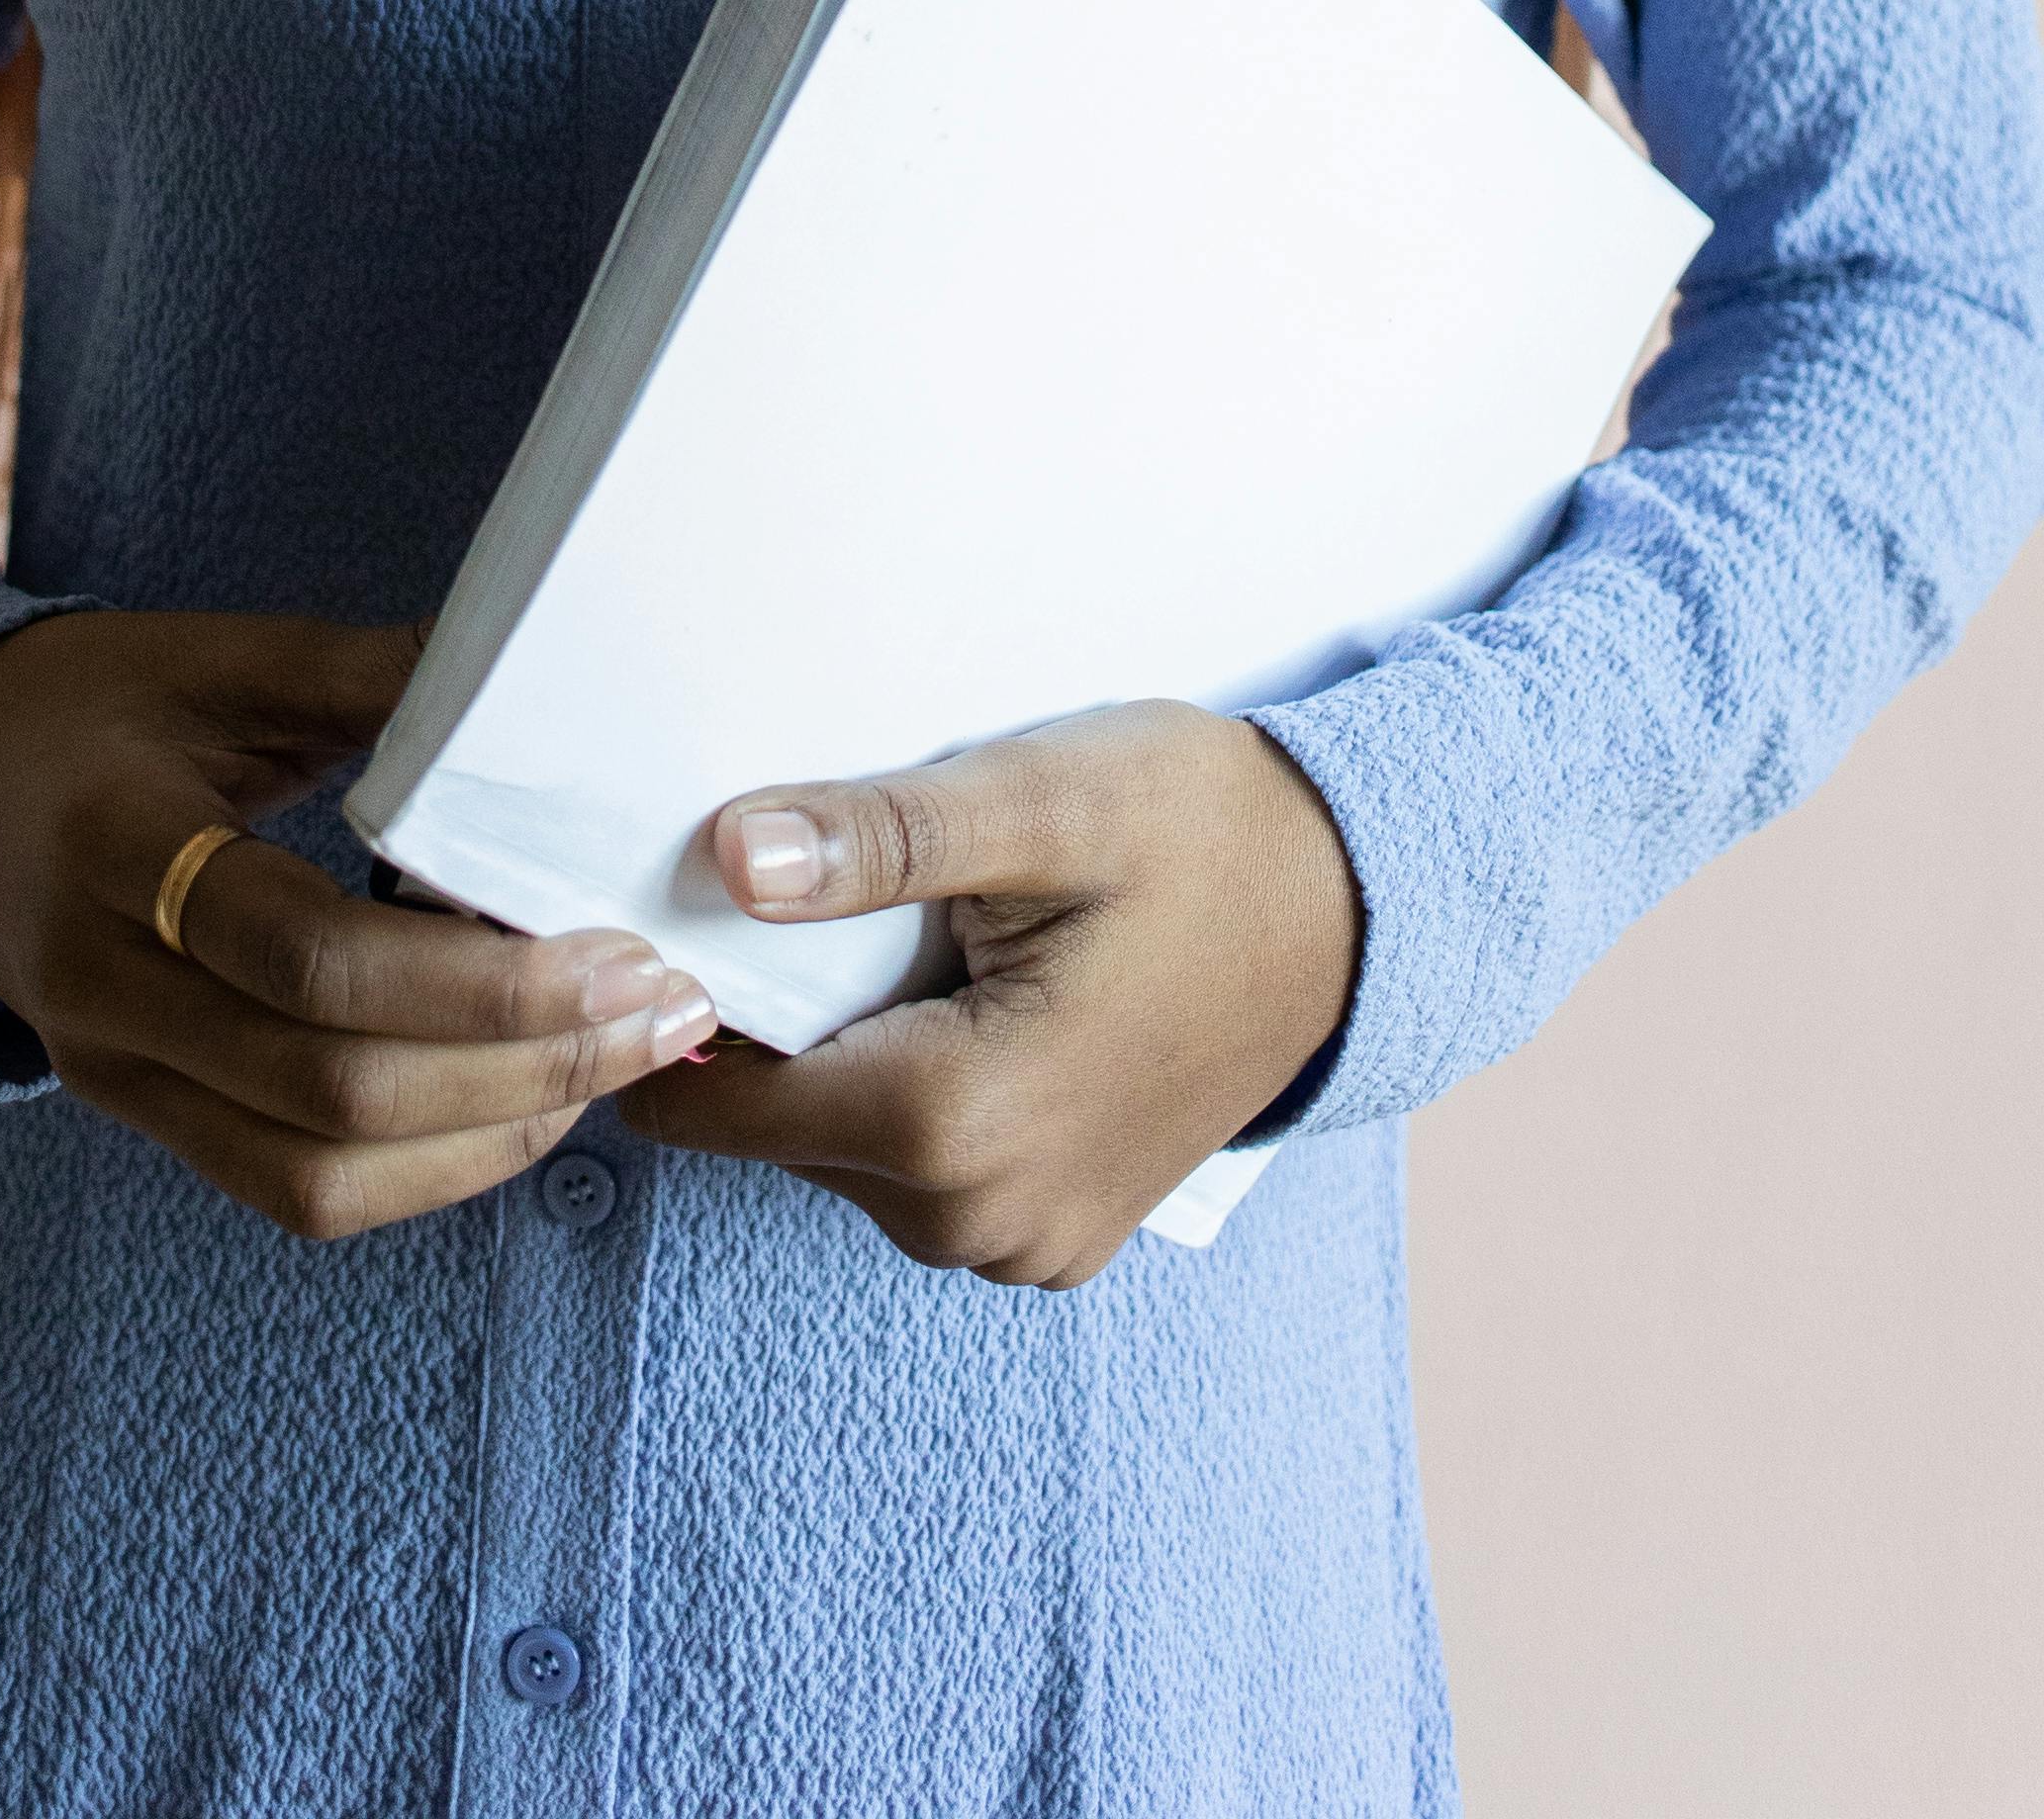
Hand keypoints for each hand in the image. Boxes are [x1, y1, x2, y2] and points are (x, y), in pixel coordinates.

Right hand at [0, 608, 716, 1239]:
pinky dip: (424, 1172)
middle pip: (331, 1086)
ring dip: (488, 1138)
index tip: (609, 945)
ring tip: (618, 1068)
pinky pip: (293, 1192)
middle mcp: (105, 986)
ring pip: (318, 1173)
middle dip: (521, 1064)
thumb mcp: (223, 658)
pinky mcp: (145, 1117)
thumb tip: (537, 672)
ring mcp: (116, 1071)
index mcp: (118, 845)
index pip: (302, 951)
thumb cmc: (101, 702)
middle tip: (660, 1010)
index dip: (469, 973)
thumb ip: (370, 674)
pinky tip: (523, 1109)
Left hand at [618, 699, 1360, 1288]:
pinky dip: (910, 1090)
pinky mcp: (1056, 1236)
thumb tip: (730, 858)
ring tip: (918, 939)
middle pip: (778, 1129)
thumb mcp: (1039, 798)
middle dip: (774, 1023)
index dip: (685, 1004)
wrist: (1357, 904)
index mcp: (956, 1123)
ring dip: (847, 1056)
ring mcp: (1025, 1243)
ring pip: (844, 1153)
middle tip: (823, 894)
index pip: (717, 1101)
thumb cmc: (1204, 834)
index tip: (690, 909)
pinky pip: (921, 1176)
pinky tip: (971, 995)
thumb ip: (878, 838)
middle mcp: (979, 1220)